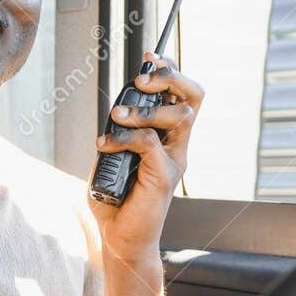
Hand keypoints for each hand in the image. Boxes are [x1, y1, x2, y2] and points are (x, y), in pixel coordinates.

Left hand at [91, 53, 202, 261]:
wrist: (121, 239)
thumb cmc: (116, 199)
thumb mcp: (112, 155)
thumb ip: (118, 131)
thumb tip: (117, 108)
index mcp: (168, 137)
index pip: (182, 94)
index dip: (170, 70)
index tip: (150, 56)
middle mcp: (177, 146)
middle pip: (192, 97)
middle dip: (169, 78)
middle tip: (142, 81)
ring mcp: (173, 161)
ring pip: (178, 116)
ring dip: (145, 109)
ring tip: (118, 115)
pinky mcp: (164, 177)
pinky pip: (148, 143)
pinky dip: (123, 138)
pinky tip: (103, 144)